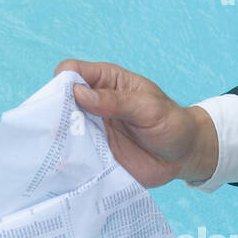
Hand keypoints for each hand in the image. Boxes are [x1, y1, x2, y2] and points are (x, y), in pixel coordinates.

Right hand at [53, 58, 217, 187]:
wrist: (184, 157)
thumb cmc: (171, 123)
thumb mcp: (148, 108)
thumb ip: (115, 101)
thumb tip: (77, 93)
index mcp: (105, 82)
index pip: (72, 71)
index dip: (63, 82)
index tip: (67, 101)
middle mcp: (92, 105)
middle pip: (59, 101)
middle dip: (53, 113)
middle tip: (60, 129)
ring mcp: (91, 130)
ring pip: (61, 129)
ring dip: (57, 138)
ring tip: (58, 150)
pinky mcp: (94, 155)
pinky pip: (73, 156)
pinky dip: (67, 160)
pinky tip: (65, 166)